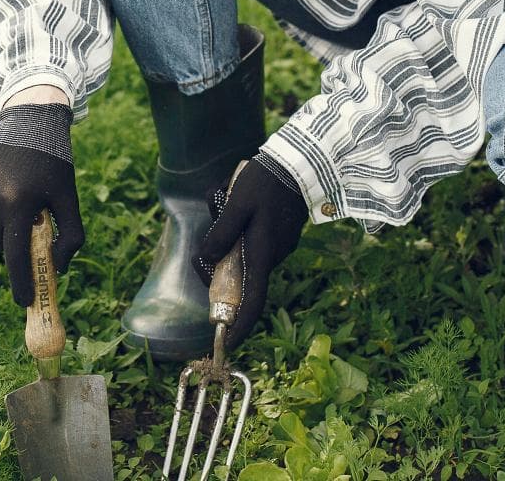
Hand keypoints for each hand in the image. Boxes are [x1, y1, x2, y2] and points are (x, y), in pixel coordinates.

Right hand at [0, 138, 83, 308]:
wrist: (31, 120)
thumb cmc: (54, 163)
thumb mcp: (69, 199)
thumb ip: (70, 237)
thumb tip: (57, 269)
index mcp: (19, 203)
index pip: (15, 256)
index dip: (20, 283)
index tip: (25, 302)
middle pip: (0, 241)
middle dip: (14, 240)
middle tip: (29, 224)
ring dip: (1, 217)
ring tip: (17, 191)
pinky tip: (1, 180)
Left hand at [192, 154, 309, 350]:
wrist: (300, 162)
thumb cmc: (265, 182)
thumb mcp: (235, 204)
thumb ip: (221, 234)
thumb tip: (208, 259)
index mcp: (263, 253)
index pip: (253, 300)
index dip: (240, 325)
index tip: (226, 343)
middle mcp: (273, 256)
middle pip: (240, 276)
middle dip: (217, 264)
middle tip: (205, 241)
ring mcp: (279, 245)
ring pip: (244, 254)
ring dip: (227, 237)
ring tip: (222, 200)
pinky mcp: (280, 233)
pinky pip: (252, 240)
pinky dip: (239, 228)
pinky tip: (234, 199)